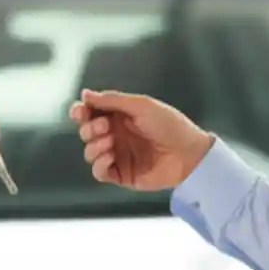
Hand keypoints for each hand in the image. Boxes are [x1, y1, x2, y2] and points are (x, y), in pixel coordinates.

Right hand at [70, 89, 213, 190]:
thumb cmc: (170, 124)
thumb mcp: (141, 105)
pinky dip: (99, 164)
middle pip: (86, 132)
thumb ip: (111, 100)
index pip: (91, 113)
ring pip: (89, 152)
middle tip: (105, 127)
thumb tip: (85, 94)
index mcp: (120, 116)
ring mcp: (118, 155)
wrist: (188, 153)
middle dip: (89, 128)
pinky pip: (99, 172)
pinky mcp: (122, 175)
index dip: (80, 112)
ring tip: (110, 142)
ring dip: (94, 146)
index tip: (80, 111)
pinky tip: (110, 156)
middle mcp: (117, 135)